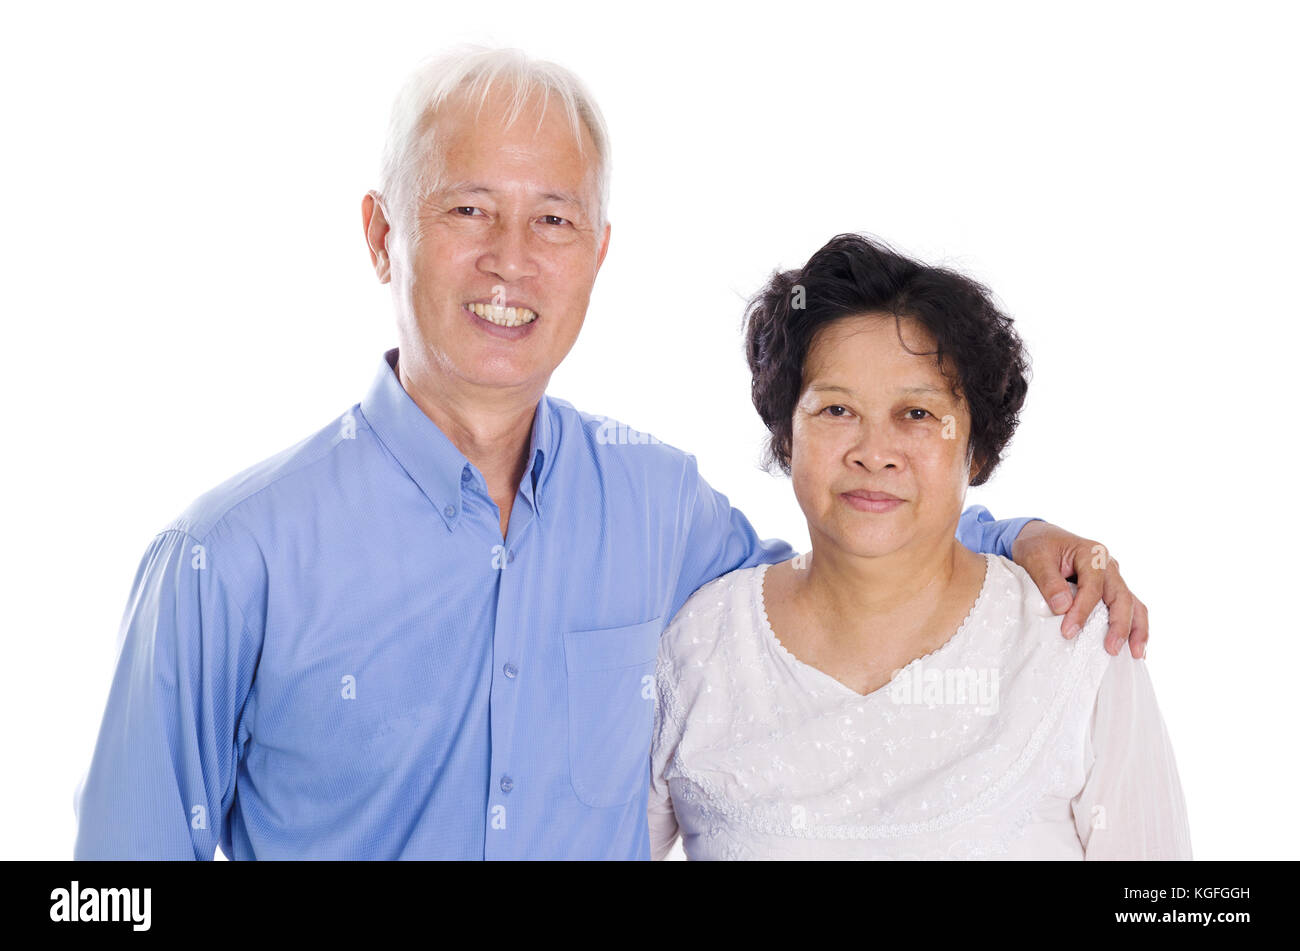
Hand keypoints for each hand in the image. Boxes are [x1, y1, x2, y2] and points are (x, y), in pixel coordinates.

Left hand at [1010, 520, 1147, 657]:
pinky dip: (1133, 627)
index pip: (1093, 587)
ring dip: (1136, 629)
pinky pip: (1128, 608)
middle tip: (1110, 649)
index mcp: (1091, 554)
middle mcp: (1108, 566)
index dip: (1082, 611)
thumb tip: (1063, 608)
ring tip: (1136, 654)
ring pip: (1133, 603)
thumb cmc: (1037, 546)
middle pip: (1122, 596)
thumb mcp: (1035, 558)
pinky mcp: (1110, 590)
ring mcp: (1112, 578)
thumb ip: (1049, 581)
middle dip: (1119, 625)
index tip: (1068, 632)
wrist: (1039, 538)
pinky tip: (1133, 647)